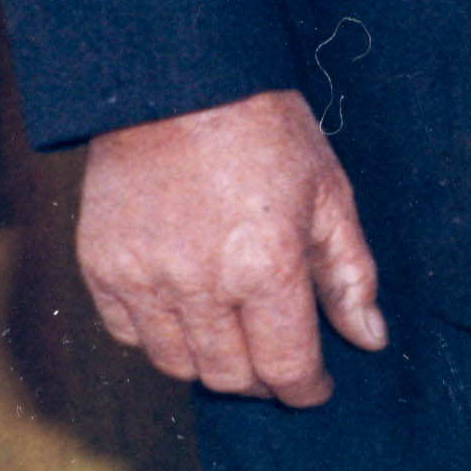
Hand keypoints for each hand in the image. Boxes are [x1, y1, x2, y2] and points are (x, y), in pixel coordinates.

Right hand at [76, 88, 385, 403]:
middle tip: (279, 364)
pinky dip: (159, 337)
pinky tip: (186, 313)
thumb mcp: (328, 193)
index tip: (315, 388)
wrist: (180, 82)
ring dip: (211, 365)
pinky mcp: (100, 268)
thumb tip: (369, 339)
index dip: (304, 388)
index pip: (285, 366)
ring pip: (176, 365)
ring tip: (236, 341)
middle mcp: (199, 284)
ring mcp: (142, 279)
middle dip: (262, 381)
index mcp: (265, 266)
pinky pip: (127, 335)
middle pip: (229, 376)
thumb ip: (349, 274)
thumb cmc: (266, 129)